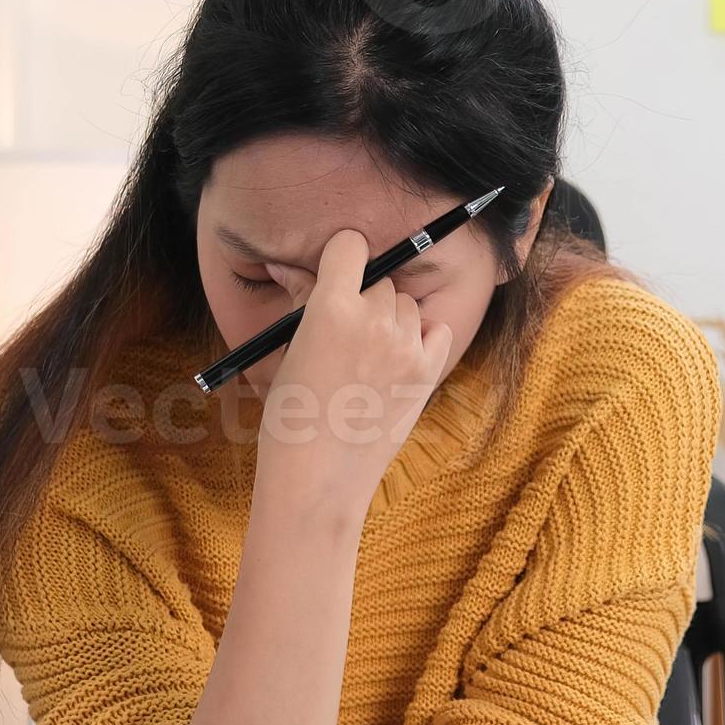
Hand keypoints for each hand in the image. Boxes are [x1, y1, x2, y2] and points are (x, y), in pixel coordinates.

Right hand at [254, 229, 455, 527]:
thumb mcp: (288, 353)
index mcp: (330, 308)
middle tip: (347, 328)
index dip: (343, 255)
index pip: (350, 246)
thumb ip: (300, 302)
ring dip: (391, 317)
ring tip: (369, 354)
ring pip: (406, 304)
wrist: (319, 477)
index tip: (339, 269)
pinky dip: (423, 336)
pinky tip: (400, 357)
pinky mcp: (428, 372)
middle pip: (380, 280)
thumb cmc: (291, 418)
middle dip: (364, 295)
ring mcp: (405, 346)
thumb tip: (289, 265)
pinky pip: (437, 329)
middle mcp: (373, 319)